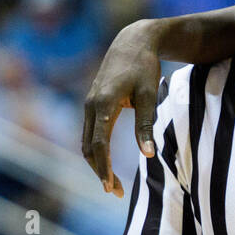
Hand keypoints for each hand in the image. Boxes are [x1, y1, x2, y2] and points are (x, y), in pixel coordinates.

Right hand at [82, 21, 162, 196]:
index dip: (104, 168)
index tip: (111, 188)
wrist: (132, 42)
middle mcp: (91, 105)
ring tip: (114, 184)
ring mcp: (88, 104)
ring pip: (85, 142)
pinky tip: (108, 164)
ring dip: (97, 164)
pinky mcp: (92, 104)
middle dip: (100, 171)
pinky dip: (96, 151)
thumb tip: (148, 155)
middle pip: (88, 148)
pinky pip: (89, 134)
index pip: (99, 144)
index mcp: (103, 103)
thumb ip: (145, 125)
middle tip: (117, 193)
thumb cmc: (144, 68)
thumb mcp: (148, 96)